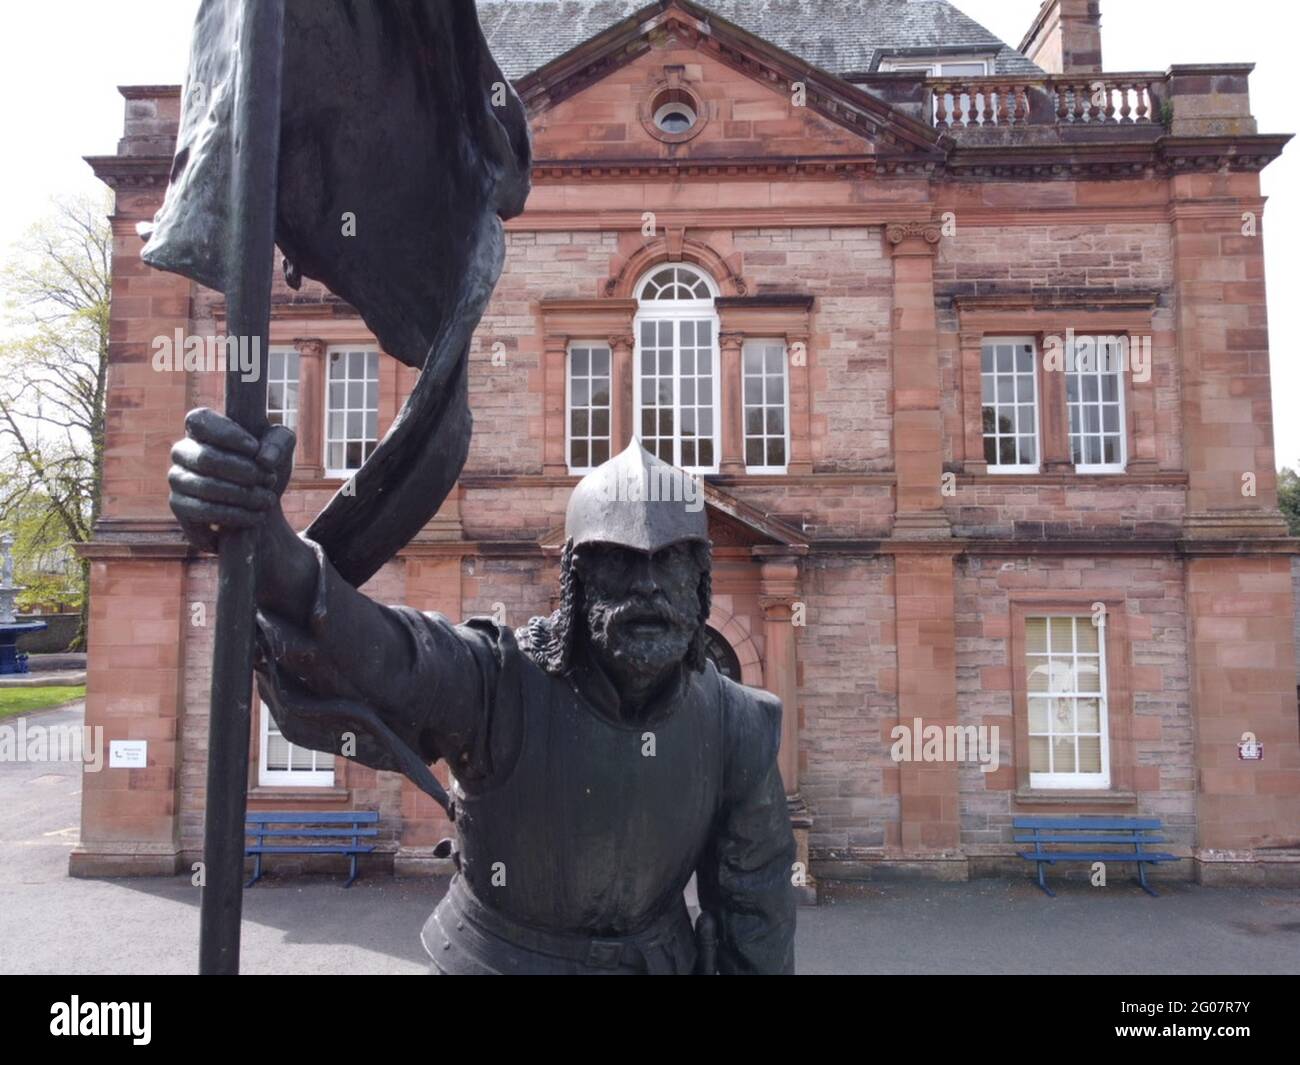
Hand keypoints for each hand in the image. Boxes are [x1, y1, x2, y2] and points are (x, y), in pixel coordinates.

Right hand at [168, 408, 294, 553]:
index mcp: (203, 428)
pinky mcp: (179, 505)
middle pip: (206, 458)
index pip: (199, 420)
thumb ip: (279, 442)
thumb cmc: (265, 470)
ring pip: (206, 486)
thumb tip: (264, 458)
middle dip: (245, 472)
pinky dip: (235, 514)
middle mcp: (184, 450)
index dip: (227, 434)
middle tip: (269, 479)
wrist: (261, 508)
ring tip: (267, 500)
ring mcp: (178, 477)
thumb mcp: (281, 450)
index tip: (254, 448)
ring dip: (244, 495)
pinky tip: (256, 516)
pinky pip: (203, 510)